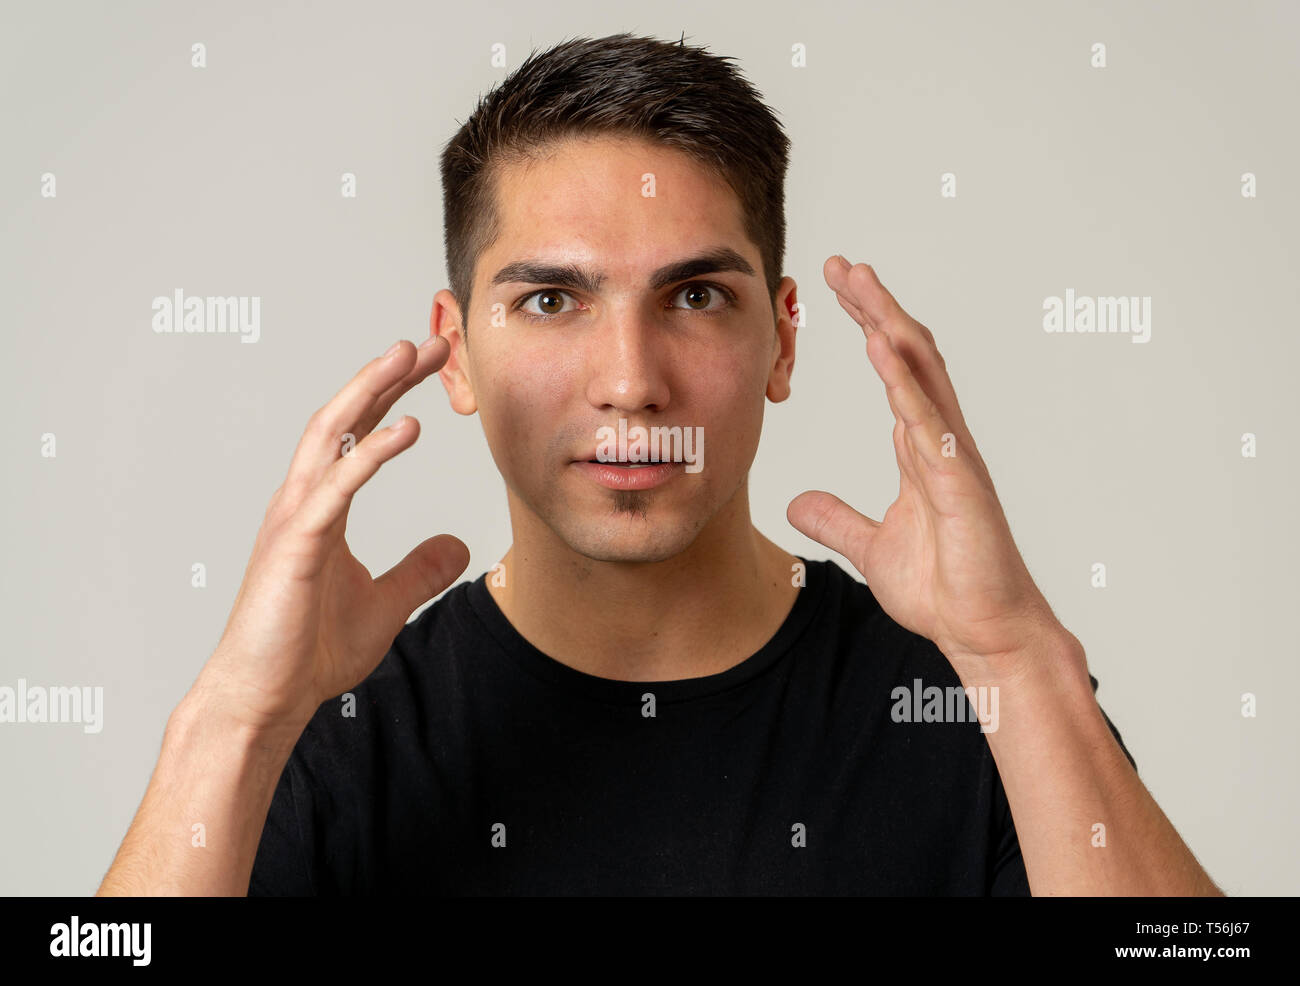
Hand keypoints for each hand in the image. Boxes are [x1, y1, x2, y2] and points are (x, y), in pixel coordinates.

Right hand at [193, 337, 469, 733]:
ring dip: (369, 391)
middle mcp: (303, 502)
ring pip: (330, 437)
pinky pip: (336, 489)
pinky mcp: (297, 546)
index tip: (431, 366)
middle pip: (343, 419)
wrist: (266, 698)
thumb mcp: (386, 604)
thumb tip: (457, 547)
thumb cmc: (308, 652)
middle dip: (384, 376)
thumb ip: (418, 570)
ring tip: (408, 356)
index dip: (391, 395)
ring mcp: (296, 520)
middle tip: (430, 341)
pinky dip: (369, 454)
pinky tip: (404, 428)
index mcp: (320, 509)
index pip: (356, 435)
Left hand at [787, 256, 1060, 673]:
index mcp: (923, 448)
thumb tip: (795, 501)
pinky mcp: (960, 485)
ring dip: (890, 323)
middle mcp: (941, 441)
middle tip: (841, 264)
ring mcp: (954, 459)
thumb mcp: (870, 547)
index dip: (868, 326)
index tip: (837, 289)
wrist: (983, 633)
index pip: (895, 369)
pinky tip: (881, 346)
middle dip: (876, 306)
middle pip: (910, 355)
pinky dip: (904, 381)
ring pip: (923, 374)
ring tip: (860, 282)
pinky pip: (928, 422)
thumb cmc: (944, 589)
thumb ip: (837, 518)